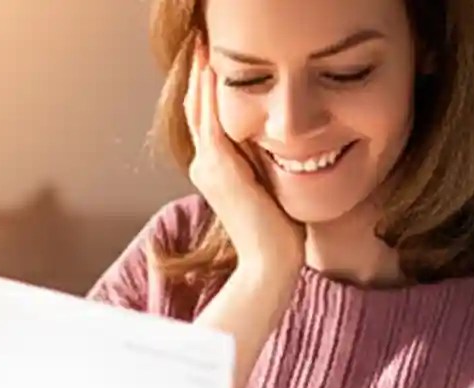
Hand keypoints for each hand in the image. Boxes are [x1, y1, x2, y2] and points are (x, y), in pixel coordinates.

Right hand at [183, 37, 303, 274]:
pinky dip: (210, 94)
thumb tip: (276, 141)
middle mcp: (204, 164)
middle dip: (198, 73)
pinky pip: (211, 120)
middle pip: (195, 108)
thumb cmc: (278, 231)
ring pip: (198, 109)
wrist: (271, 260)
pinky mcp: (219, 167)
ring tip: (202, 46)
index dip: (207, 88)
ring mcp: (208, 165)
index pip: (206, 118)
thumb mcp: (269, 185)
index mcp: (215, 168)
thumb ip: (263, 162)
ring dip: (200, 75)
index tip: (213, 59)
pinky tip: (213, 69)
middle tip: (201, 41)